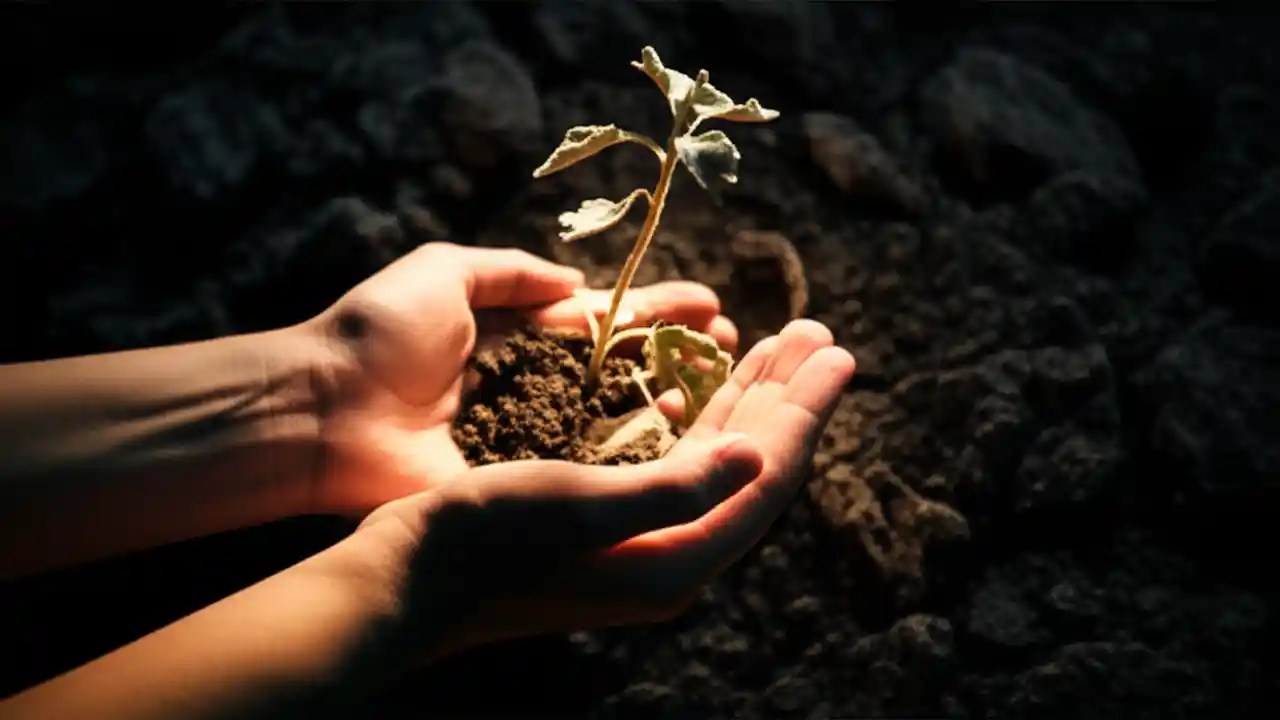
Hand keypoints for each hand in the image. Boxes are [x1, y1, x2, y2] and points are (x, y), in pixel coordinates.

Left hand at [303, 241, 737, 513]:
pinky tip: (685, 446)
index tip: (712, 306)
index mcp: (517, 332)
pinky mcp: (522, 480)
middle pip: (624, 370)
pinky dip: (638, 460)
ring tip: (728, 388)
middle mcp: (536, 386)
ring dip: (674, 404)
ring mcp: (533, 437)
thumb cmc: (377, 334)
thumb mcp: (442, 273)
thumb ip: (508, 271)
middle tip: (737, 349)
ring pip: (619, 421)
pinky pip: (589, 470)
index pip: (605, 320)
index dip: (658, 313)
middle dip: (680, 356)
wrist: (322, 411)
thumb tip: (573, 280)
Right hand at [352, 320, 854, 660]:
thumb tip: (755, 455)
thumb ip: (677, 488)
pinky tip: (704, 378)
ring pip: (718, 456)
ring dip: (750, 396)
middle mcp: (672, 553)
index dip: (805, 412)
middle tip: (820, 334)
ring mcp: (643, 538)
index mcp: (678, 557)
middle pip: (751, 464)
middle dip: (788, 396)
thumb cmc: (487, 536)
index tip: (839, 352)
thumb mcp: (581, 506)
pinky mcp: (613, 520)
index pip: (765, 477)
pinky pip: (678, 458)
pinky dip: (701, 412)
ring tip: (782, 343)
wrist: (409, 577)